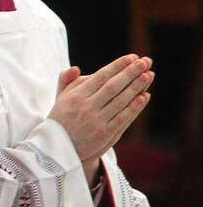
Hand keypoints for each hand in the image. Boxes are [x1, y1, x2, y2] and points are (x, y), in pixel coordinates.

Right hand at [48, 55, 153, 184]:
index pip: (100, 77)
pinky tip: (144, 96)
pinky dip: (135, 107)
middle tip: (145, 61)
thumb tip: (76, 68)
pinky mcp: (105, 134)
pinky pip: (123, 117)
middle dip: (130, 72)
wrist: (58, 150)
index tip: (131, 57)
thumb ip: (66, 81)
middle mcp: (86, 108)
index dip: (117, 66)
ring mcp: (96, 121)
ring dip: (137, 87)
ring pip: (121, 101)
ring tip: (149, 75)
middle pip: (113, 86)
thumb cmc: (61, 120)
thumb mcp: (59, 99)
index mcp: (74, 97)